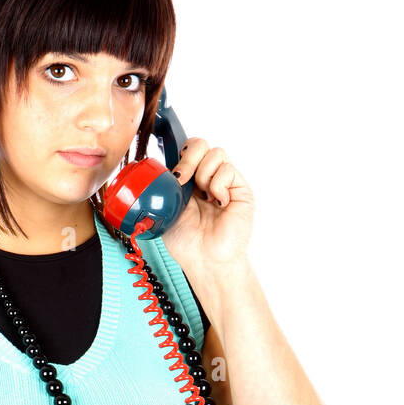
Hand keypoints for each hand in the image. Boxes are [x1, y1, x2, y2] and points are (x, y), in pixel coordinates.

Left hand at [161, 138, 254, 278]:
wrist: (205, 260)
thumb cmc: (188, 243)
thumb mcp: (167, 210)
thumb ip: (166, 186)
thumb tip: (163, 167)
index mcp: (189, 181)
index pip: (186, 150)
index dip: (178, 153)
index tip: (171, 171)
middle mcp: (208, 178)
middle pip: (201, 144)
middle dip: (188, 158)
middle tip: (181, 180)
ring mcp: (225, 182)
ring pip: (216, 153)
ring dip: (204, 174)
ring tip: (203, 198)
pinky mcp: (240, 188)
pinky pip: (227, 169)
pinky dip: (218, 186)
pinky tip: (218, 203)